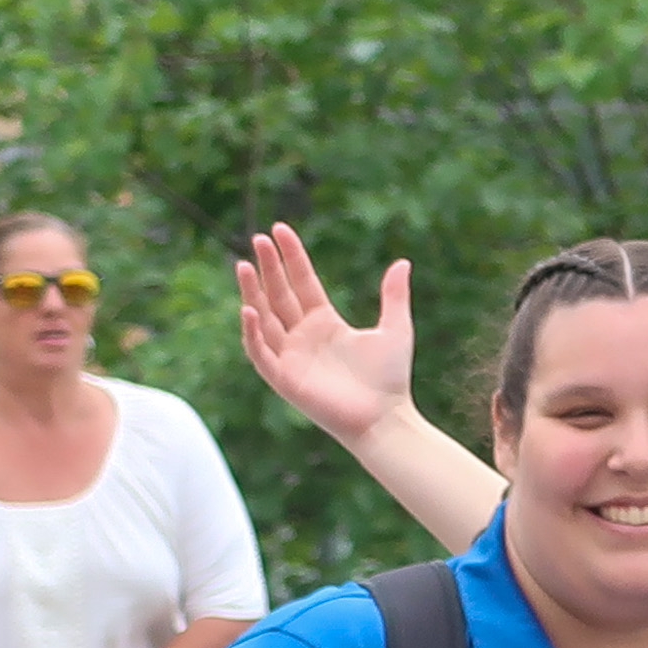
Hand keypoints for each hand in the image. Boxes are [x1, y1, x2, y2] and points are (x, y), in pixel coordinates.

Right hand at [237, 223, 417, 447]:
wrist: (386, 418)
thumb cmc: (390, 378)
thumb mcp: (396, 329)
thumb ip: (393, 296)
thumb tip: (403, 262)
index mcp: (325, 323)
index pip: (302, 282)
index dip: (291, 257)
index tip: (279, 230)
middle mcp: (303, 337)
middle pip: (279, 294)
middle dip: (268, 268)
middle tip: (258, 238)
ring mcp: (291, 357)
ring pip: (264, 318)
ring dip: (252, 293)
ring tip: (244, 265)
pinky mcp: (285, 379)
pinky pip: (262, 353)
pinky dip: (254, 333)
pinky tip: (250, 310)